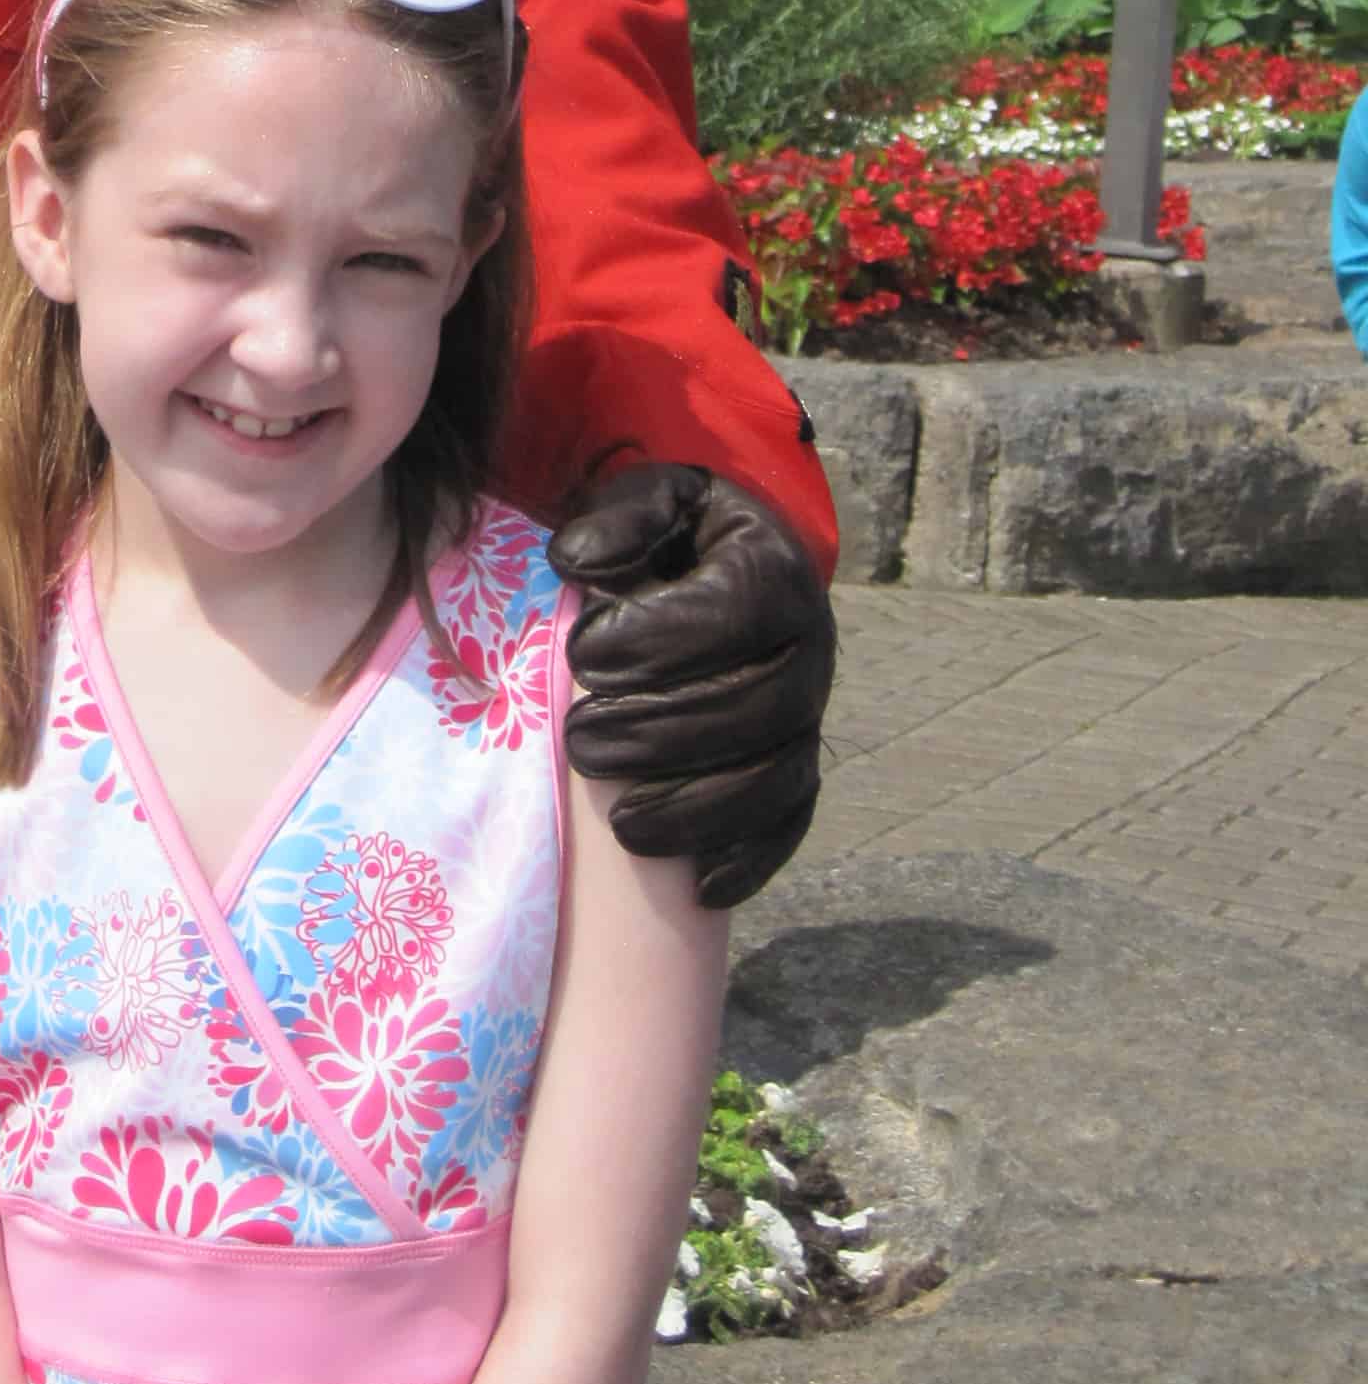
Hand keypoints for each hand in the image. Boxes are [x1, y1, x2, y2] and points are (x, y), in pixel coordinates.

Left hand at [550, 464, 835, 907]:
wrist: (727, 564)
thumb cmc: (674, 532)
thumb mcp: (651, 497)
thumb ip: (619, 517)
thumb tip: (573, 559)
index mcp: (775, 573)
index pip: (732, 613)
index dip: (659, 639)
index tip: (582, 653)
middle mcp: (809, 648)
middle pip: (754, 708)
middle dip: (662, 735)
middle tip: (580, 744)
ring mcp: (809, 715)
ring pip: (775, 778)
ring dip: (700, 809)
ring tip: (622, 824)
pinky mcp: (801, 767)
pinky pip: (791, 824)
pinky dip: (752, 859)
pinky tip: (698, 886)